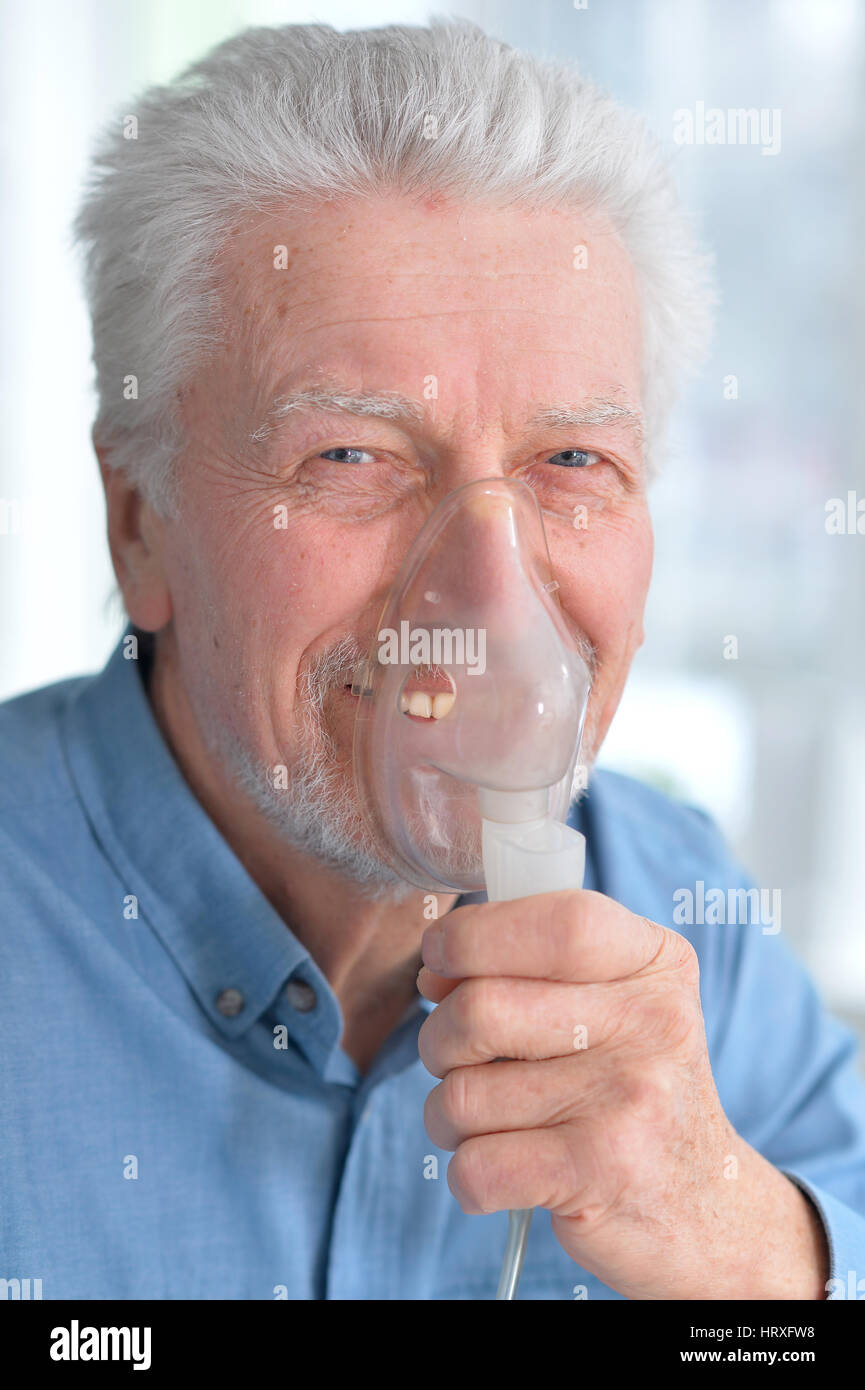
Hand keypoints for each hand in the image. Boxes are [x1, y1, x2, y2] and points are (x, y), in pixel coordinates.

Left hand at [417, 891, 828, 1299]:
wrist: (706, 1208)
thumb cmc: (632, 1091)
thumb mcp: (616, 1003)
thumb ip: (534, 968)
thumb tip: (435, 973)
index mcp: (656, 964)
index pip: (558, 923)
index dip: (475, 934)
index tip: (439, 956)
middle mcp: (652, 1024)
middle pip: (481, 1008)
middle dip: (440, 1042)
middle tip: (459, 1062)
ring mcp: (628, 1100)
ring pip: (462, 1094)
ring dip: (451, 1118)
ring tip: (495, 1126)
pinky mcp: (601, 1173)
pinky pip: (475, 1165)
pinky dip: (468, 1178)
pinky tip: (508, 1175)